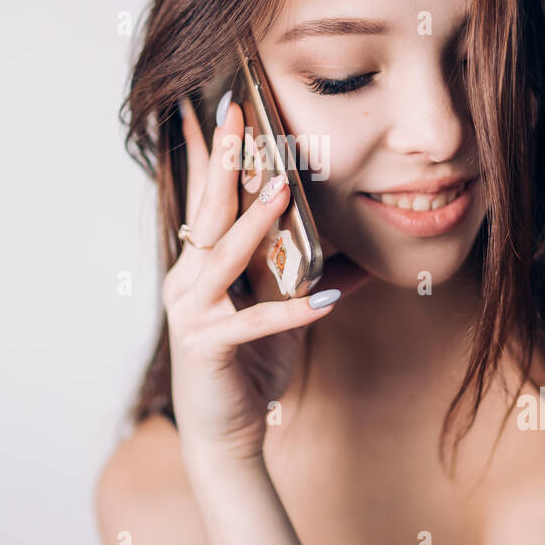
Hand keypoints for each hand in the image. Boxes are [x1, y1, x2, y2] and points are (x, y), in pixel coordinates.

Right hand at [163, 92, 368, 464]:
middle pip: (205, 211)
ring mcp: (191, 314)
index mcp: (198, 267)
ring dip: (254, 221)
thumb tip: (359, 256)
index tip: (222, 108)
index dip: (212, 154)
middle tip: (235, 114)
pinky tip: (326, 298)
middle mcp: (186, 282)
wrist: (223, 436)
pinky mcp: (208, 348)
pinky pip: (252, 324)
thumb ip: (306, 281)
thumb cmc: (248, 369)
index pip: (205, 200)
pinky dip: (290, 312)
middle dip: (222, 161)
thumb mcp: (283, 316)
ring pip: (221, 257)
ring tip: (283, 187)